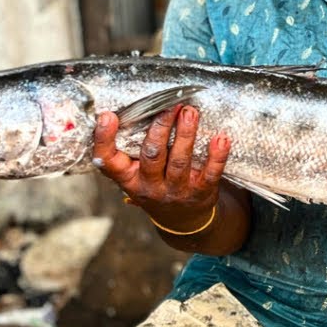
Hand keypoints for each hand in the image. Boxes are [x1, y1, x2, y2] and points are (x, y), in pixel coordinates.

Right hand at [92, 104, 230, 228]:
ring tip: (190, 112)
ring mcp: (176, 191)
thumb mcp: (136, 175)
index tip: (108, 116)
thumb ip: (130, 150)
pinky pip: (210, 174)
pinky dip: (217, 156)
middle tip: (169, 105)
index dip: (104, 139)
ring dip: (185, 134)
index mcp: (129, 178)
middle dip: (160, 128)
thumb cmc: (156, 185)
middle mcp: (150, 186)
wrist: (183, 221)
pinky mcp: (201, 193)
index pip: (108, 161)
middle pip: (152, 155)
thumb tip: (124, 110)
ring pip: (180, 161)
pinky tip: (221, 138)